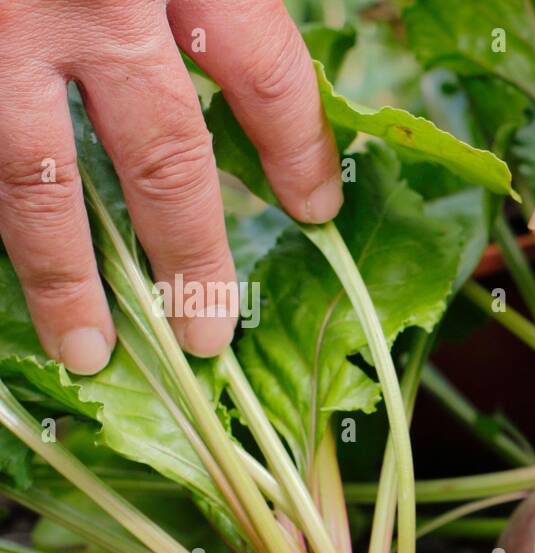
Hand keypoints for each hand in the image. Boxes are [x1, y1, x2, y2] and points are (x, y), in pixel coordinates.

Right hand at [0, 0, 341, 373]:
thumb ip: (219, 4)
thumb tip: (251, 91)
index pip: (266, 77)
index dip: (297, 153)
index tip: (315, 210)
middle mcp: (96, 2)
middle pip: (165, 156)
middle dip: (190, 256)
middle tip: (205, 336)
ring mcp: (5, 22)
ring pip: (38, 173)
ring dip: (67, 274)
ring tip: (90, 348)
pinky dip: (4, 217)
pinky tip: (23, 263)